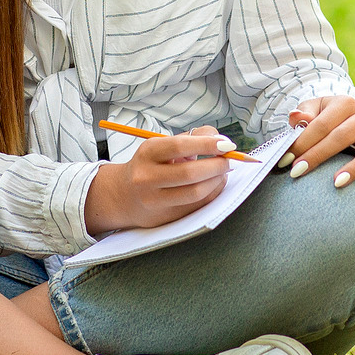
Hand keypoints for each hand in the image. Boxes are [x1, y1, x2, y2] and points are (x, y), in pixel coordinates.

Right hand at [84, 126, 234, 233]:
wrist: (124, 195)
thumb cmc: (151, 165)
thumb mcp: (162, 146)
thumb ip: (192, 138)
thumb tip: (222, 140)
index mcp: (147, 153)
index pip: (180, 146)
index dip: (207, 144)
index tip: (227, 144)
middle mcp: (147, 177)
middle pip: (190, 173)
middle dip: (218, 165)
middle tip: (231, 160)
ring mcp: (154, 200)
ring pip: (196, 192)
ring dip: (218, 180)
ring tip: (224, 172)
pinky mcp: (165, 216)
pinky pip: (197, 206)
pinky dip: (213, 193)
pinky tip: (216, 184)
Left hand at [284, 95, 354, 194]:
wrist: (353, 120)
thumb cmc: (327, 118)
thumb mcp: (314, 109)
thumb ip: (304, 114)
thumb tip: (296, 117)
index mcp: (346, 103)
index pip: (322, 124)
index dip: (302, 142)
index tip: (284, 160)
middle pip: (342, 136)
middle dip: (317, 155)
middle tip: (297, 172)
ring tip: (336, 183)